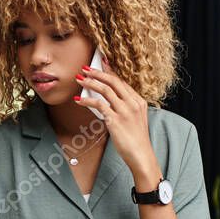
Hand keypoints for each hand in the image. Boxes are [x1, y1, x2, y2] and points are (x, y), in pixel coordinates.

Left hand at [74, 51, 155, 173]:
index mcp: (139, 102)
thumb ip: (125, 109)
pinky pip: (98, 104)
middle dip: (98, 73)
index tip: (101, 62)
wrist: (141, 156)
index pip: (122, 82)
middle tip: (86, 69)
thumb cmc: (137, 140)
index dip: (110, 71)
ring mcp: (124, 111)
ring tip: (80, 80)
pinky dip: (86, 100)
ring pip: (105, 90)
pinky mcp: (115, 120)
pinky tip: (78, 100)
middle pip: (114, 81)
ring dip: (90, 83)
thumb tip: (107, 102)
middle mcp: (133, 103)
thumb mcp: (136, 120)